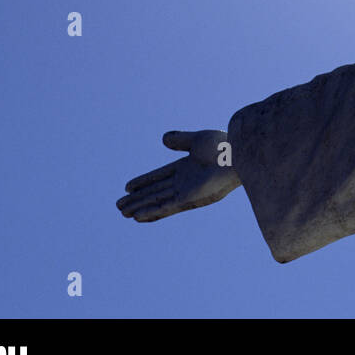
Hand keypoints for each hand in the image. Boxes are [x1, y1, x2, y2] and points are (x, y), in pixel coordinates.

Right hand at [116, 129, 239, 222]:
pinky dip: (152, 211)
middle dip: (137, 199)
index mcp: (186, 167)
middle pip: (155, 192)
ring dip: (140, 207)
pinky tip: (139, 216)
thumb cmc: (223, 146)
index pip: (159, 176)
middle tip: (118, 206)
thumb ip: (179, 140)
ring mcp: (186, 190)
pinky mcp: (190, 197)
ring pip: (157, 201)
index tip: (127, 187)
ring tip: (123, 213)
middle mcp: (184, 181)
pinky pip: (167, 206)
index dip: (143, 182)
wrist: (237, 154)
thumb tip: (163, 139)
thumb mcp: (197, 140)